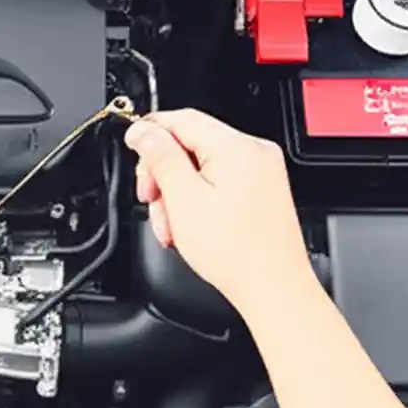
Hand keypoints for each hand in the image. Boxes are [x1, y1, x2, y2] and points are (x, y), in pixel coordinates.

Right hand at [125, 109, 309, 313]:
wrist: (274, 289)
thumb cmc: (237, 253)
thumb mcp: (183, 199)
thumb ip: (160, 157)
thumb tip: (144, 130)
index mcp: (237, 147)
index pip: (182, 118)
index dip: (151, 131)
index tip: (133, 148)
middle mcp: (255, 152)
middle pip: (190, 143)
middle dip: (163, 171)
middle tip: (151, 198)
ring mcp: (262, 170)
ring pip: (202, 165)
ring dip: (178, 191)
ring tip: (173, 224)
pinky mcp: (262, 189)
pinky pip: (220, 180)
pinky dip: (199, 198)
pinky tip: (190, 223)